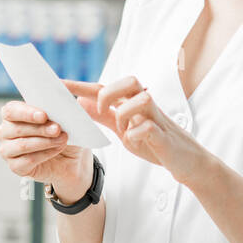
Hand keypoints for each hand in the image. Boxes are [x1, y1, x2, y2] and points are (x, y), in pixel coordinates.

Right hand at [0, 100, 91, 200]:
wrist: (69, 161)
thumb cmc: (61, 134)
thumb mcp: (67, 119)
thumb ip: (69, 108)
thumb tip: (77, 102)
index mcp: (12, 114)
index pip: (11, 110)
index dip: (26, 113)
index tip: (44, 115)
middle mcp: (5, 132)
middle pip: (17, 129)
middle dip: (40, 128)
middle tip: (57, 129)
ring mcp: (8, 151)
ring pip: (22, 145)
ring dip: (44, 142)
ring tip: (62, 139)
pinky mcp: (15, 167)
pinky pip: (28, 160)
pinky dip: (45, 154)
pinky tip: (57, 149)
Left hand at [64, 77, 209, 185]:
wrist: (186, 161)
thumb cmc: (154, 142)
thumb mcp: (124, 129)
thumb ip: (104, 116)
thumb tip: (82, 103)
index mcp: (131, 103)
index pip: (104, 88)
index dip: (80, 86)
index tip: (57, 84)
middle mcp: (145, 106)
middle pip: (130, 81)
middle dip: (109, 92)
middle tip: (101, 109)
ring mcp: (157, 118)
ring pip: (142, 99)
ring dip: (125, 113)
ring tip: (123, 129)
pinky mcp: (164, 135)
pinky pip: (148, 126)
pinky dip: (136, 133)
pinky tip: (133, 140)